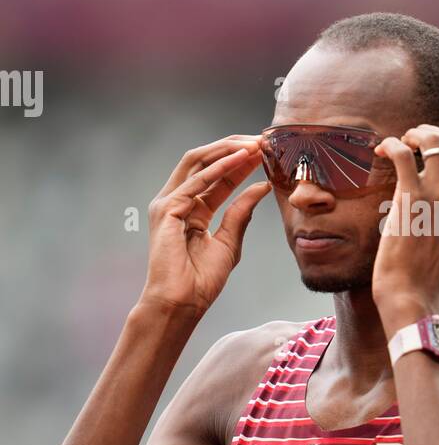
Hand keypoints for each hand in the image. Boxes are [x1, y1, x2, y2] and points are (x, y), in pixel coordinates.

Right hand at [138, 135, 271, 316]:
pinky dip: (218, 167)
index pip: (218, 176)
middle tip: (263, 140)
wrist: (182, 303)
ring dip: (227, 150)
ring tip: (254, 144)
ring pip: (197, 161)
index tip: (266, 152)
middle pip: (205, 161)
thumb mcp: (230, 241)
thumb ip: (242, 212)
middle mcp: (178, 201)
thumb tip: (262, 186)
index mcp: (192, 209)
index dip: (241, 162)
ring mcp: (169, 203)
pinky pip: (195, 181)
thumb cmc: (201, 281)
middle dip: (234, 147)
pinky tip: (239, 159)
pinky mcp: (166, 210)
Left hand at [371, 124, 438, 326]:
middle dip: (428, 132)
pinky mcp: (412, 197)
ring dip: (411, 134)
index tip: (422, 159)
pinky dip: (392, 144)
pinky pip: (404, 153)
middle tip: (410, 141)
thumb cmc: (426, 274)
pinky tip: (382, 150)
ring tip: (397, 144)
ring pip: (432, 139)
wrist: (413, 296)